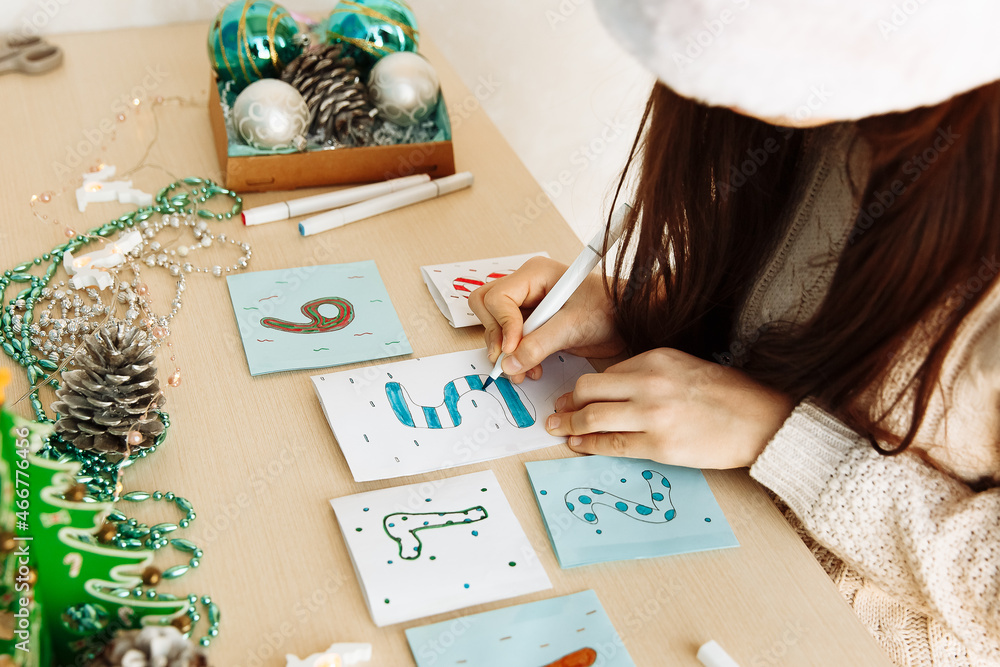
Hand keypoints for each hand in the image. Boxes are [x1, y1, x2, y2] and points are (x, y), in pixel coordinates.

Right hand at [469, 256, 625, 382]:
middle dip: (495, 336)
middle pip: (486, 308)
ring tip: (523, 371)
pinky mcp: (534, 327)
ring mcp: (528, 308)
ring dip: (505, 352)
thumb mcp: (573, 325)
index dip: (502, 325)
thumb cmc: (608, 309)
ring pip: (495, 328)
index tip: (513, 348)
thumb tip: (511, 363)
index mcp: (533, 275)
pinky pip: (511, 342)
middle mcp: (526, 289)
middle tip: (508, 359)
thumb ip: (540, 344)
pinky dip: (516, 358)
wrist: (627, 322)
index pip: (497, 298)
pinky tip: (532, 369)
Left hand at [545, 348, 794, 468]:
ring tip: (559, 429)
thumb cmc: (726, 395)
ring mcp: (652, 414)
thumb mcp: (684, 367)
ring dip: (569, 425)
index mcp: (656, 358)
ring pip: (593, 417)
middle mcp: (650, 382)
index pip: (606, 371)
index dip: (584, 386)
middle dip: (568, 402)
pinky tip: (578, 444)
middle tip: (557, 411)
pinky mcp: (658, 445)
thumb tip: (612, 389)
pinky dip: (588, 444)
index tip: (572, 394)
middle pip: (589, 389)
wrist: (760, 420)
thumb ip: (648, 374)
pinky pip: (611, 445)